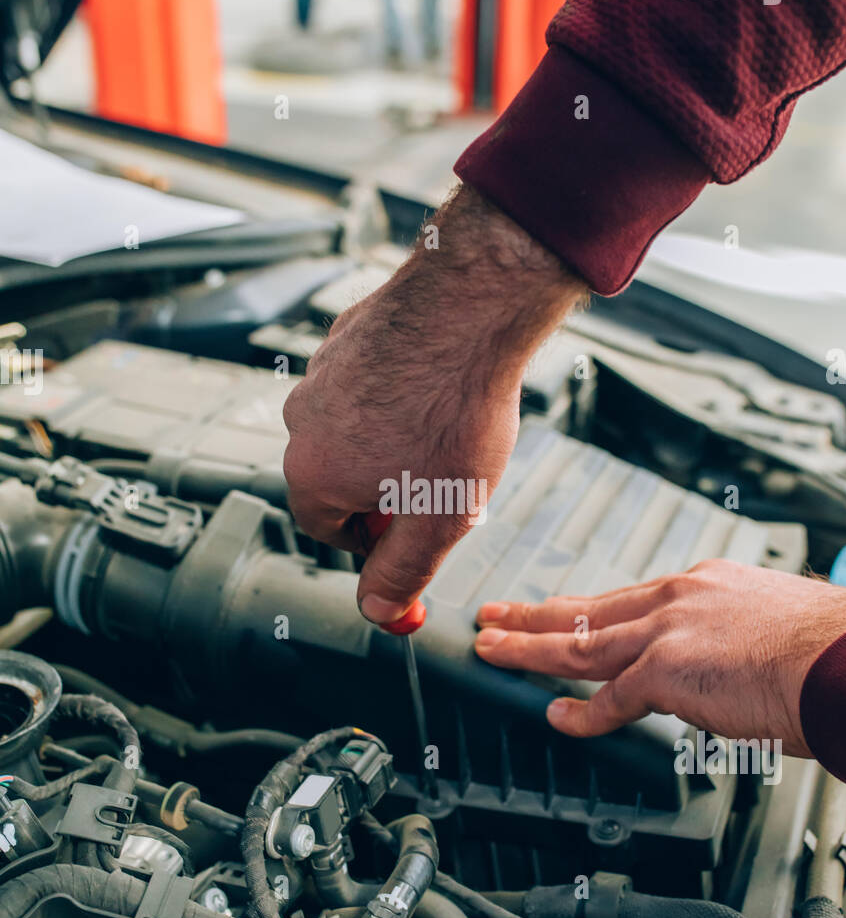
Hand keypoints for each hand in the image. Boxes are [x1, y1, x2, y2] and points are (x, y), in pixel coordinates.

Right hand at [283, 185, 584, 623]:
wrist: (470, 307)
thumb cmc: (454, 409)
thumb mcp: (438, 518)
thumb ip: (401, 572)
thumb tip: (377, 610)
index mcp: (312, 472)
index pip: (327, 530)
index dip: (375, 540)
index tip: (410, 533)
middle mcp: (302, 419)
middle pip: (337, 476)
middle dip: (385, 487)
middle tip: (439, 484)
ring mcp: (321, 370)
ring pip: (353, 425)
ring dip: (392, 438)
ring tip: (446, 431)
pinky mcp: (347, 332)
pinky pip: (368, 380)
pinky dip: (397, 391)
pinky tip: (439, 388)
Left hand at [474, 560, 845, 751]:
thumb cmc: (827, 654)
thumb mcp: (768, 633)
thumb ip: (729, 650)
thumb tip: (722, 679)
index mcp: (704, 585)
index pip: (630, 600)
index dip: (586, 609)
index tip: (559, 609)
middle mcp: (680, 598)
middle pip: (589, 609)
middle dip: (536, 614)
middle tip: (496, 613)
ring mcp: (669, 630)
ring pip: (579, 643)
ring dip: (528, 647)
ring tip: (490, 648)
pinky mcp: (667, 668)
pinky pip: (610, 697)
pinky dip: (582, 714)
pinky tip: (557, 717)